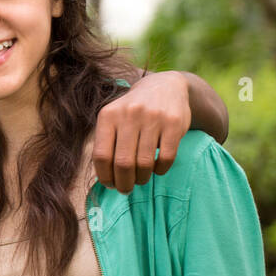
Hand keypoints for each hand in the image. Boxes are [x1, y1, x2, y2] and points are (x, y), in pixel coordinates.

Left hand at [93, 71, 190, 192]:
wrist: (164, 86)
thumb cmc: (132, 111)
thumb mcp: (113, 118)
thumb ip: (106, 143)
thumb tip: (104, 179)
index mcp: (108, 115)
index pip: (101, 155)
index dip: (105, 176)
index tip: (110, 185)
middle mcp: (129, 114)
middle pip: (123, 163)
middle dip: (123, 183)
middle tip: (126, 189)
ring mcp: (153, 117)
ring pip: (144, 163)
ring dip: (141, 178)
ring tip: (140, 179)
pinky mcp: (174, 123)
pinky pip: (166, 157)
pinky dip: (160, 170)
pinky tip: (157, 169)